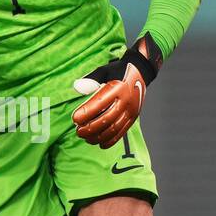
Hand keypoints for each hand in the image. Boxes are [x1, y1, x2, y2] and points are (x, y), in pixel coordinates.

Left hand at [70, 34, 162, 148]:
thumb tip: (77, 87)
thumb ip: (90, 79)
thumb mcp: (103, 71)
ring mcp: (131, 110)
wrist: (140, 72)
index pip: (100, 103)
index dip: (87, 113)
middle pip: (107, 119)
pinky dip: (111, 140)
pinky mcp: (133, 117)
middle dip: (91, 128)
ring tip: (86, 138)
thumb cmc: (118, 71)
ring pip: (114, 129)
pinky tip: (100, 144)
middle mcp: (126, 100)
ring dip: (99, 136)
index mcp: (117, 87)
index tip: (75, 119)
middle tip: (78, 131)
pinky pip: (122, 132)